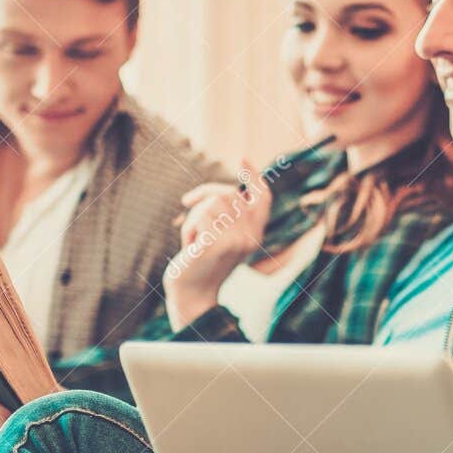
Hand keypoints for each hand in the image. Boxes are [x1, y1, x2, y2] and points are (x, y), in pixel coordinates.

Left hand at [163, 163, 272, 327]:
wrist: (192, 294)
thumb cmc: (202, 262)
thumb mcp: (221, 236)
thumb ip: (228, 216)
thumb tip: (222, 191)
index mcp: (255, 234)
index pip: (263, 198)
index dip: (254, 177)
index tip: (242, 159)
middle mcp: (250, 237)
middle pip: (228, 194)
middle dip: (204, 202)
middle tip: (196, 226)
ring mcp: (235, 241)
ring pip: (211, 203)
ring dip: (194, 219)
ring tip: (196, 241)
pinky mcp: (215, 245)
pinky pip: (198, 218)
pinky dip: (189, 229)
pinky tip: (191, 248)